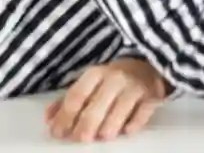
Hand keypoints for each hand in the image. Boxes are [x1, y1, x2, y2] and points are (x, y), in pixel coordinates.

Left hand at [45, 58, 165, 142]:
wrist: (150, 66)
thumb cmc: (114, 78)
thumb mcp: (91, 82)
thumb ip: (69, 99)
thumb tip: (49, 119)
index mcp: (96, 74)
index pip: (76, 97)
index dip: (65, 117)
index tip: (58, 132)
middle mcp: (116, 78)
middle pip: (96, 108)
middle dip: (85, 127)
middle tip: (81, 139)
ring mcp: (136, 87)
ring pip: (119, 112)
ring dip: (108, 129)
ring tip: (103, 136)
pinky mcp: (154, 95)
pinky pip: (142, 114)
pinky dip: (133, 124)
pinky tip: (126, 130)